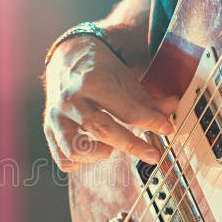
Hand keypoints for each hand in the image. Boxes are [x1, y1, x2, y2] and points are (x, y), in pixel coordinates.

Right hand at [43, 35, 177, 171]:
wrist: (66, 59)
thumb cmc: (98, 70)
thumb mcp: (124, 77)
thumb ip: (147, 98)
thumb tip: (172, 108)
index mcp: (92, 81)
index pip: (125, 108)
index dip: (150, 121)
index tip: (166, 129)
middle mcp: (71, 100)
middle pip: (101, 129)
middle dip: (131, 144)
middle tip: (153, 154)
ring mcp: (56, 117)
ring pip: (75, 149)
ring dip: (98, 154)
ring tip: (111, 148)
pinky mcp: (48, 129)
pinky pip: (64, 158)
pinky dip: (80, 162)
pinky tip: (93, 151)